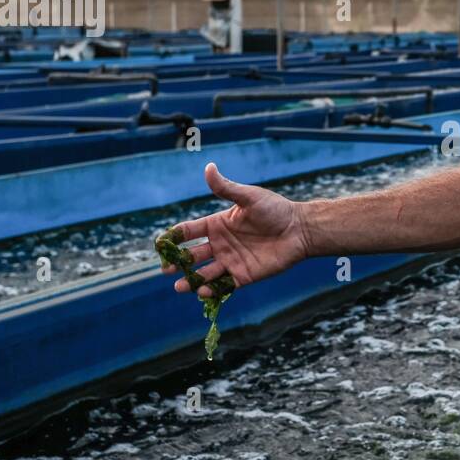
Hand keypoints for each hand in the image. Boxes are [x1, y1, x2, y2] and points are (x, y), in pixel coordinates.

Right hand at [163, 162, 309, 296]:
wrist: (299, 230)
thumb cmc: (275, 210)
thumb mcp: (249, 197)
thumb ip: (226, 188)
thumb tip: (208, 168)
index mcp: (218, 224)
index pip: (189, 231)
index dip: (173, 237)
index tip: (160, 243)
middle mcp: (221, 244)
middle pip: (192, 255)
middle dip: (177, 262)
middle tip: (166, 269)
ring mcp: (231, 260)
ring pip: (205, 273)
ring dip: (190, 280)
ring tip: (179, 286)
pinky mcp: (243, 275)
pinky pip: (224, 285)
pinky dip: (212, 290)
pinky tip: (202, 291)